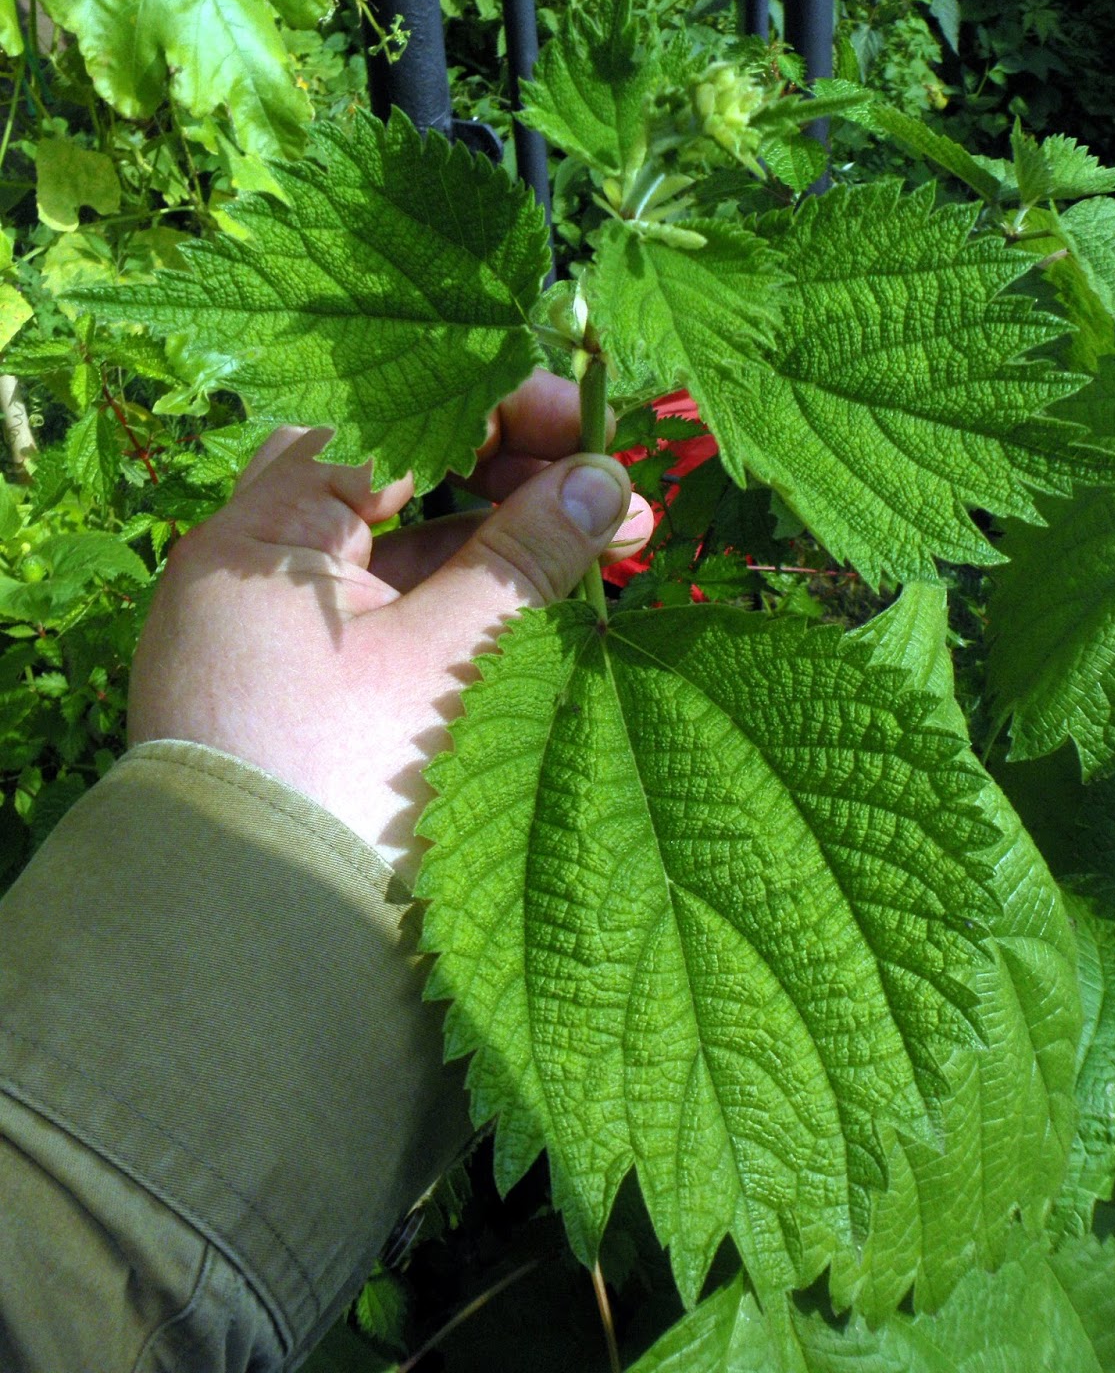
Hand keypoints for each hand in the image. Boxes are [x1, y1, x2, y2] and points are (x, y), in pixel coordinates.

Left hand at [127, 371, 652, 879]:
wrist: (260, 964)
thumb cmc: (349, 793)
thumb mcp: (456, 661)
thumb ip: (530, 557)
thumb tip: (604, 477)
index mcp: (259, 543)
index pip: (387, 424)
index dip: (494, 410)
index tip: (586, 420)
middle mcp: (246, 575)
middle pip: (389, 478)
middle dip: (504, 476)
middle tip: (607, 493)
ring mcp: (268, 636)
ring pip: (391, 551)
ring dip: (491, 540)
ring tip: (602, 549)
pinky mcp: (297, 694)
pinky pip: (383, 616)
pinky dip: (456, 602)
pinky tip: (541, 607)